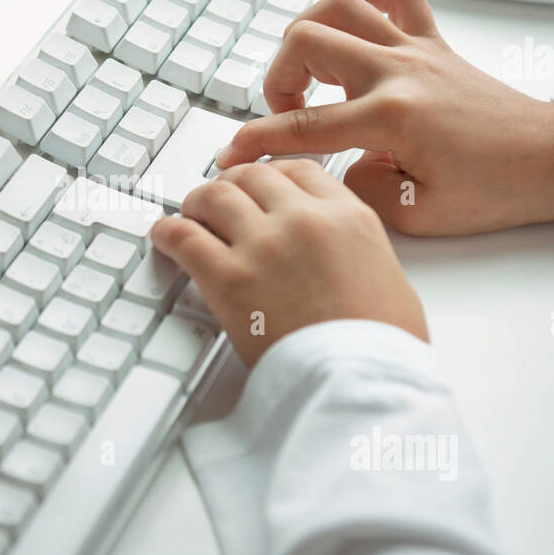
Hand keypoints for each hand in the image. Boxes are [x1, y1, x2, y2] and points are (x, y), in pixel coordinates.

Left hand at [150, 159, 427, 366]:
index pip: (299, 170)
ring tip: (189, 214)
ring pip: (215, 197)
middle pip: (252, 177)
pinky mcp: (228, 278)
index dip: (271, 173)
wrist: (361, 383)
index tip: (258, 183)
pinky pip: (184, 237)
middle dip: (231, 184)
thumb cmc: (381, 345)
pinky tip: (164, 237)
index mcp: (347, 217)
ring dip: (197, 202)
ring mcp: (263, 245)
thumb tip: (339, 257)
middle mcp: (303, 220)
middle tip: (218, 198)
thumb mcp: (389, 278)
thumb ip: (356, 251)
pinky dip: (168, 232)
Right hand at [213, 0, 553, 234]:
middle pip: (308, 41)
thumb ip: (359, 190)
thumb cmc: (496, 191)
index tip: (229, 155)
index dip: (257, 142)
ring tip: (309, 71)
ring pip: (342, 5)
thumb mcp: (418, 216)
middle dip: (277, 77)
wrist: (553, 160)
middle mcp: (400, 72)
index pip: (304, 126)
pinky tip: (351, 28)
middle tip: (283, 113)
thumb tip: (338, 166)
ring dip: (309, 31)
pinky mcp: (435, 44)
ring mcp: (418, 50)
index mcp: (393, 118)